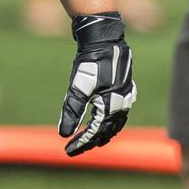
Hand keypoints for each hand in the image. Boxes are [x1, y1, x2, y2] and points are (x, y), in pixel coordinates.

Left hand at [59, 12, 136, 155]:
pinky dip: (111, 121)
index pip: (95, 132)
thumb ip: (72, 110)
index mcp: (112, 106)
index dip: (81, 142)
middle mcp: (122, 103)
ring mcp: (125, 95)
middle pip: (107, 131)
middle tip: (76, 148)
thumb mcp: (78, 86)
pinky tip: (105, 120)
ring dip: (103, 133)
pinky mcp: (124, 87)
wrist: (105, 38)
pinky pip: (120, 111)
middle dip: (91, 141)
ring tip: (92, 141)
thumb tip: (63, 134)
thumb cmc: (91, 62)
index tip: (68, 150)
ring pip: (116, 122)